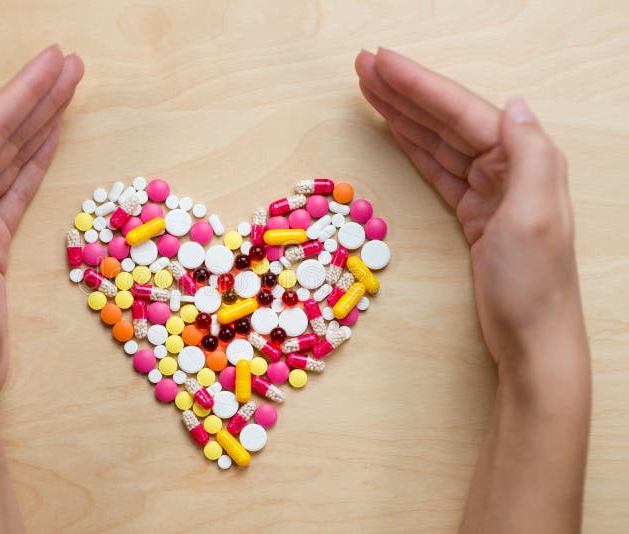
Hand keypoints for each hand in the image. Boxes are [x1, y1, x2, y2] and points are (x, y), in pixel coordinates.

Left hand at [0, 45, 83, 389]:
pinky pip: (20, 186)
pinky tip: (52, 140)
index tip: (55, 62)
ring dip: (43, 122)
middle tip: (72, 67)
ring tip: (69, 93)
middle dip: (39, 97)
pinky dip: (38, 160)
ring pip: (16, 156)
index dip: (24, 93)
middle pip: (7, 134)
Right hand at [355, 48, 589, 533]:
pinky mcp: (474, 212)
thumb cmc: (532, 285)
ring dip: (405, 114)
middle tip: (363, 67)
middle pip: (448, 118)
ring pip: (440, 141)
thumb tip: (514, 103)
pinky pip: (439, 168)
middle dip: (405, 91)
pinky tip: (396, 131)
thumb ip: (530, 154)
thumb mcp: (536, 216)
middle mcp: (509, 167)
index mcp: (525, 159)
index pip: (462, 111)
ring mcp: (490, 190)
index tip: (379, 62)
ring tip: (369, 89)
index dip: (419, 85)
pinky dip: (415, 147)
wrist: (532, 342)